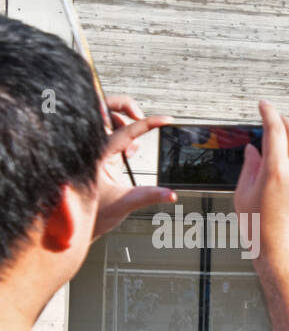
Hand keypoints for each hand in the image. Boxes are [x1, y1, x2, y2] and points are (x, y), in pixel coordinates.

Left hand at [92, 96, 175, 238]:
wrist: (75, 223)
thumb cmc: (92, 213)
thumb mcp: (125, 203)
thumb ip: (149, 196)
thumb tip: (171, 193)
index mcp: (97, 155)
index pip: (126, 132)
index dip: (148, 124)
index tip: (166, 120)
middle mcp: (94, 148)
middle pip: (105, 111)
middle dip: (125, 107)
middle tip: (141, 115)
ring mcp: (96, 150)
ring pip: (107, 120)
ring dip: (124, 122)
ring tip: (136, 140)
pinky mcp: (101, 156)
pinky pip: (112, 135)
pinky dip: (125, 136)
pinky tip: (132, 151)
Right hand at [234, 100, 288, 273]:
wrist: (285, 253)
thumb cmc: (261, 230)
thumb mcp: (243, 194)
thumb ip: (250, 166)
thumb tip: (253, 149)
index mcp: (276, 171)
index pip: (274, 128)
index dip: (268, 112)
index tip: (264, 106)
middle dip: (284, 122)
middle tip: (276, 120)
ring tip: (284, 149)